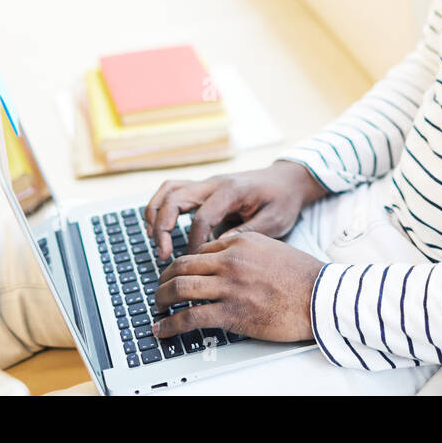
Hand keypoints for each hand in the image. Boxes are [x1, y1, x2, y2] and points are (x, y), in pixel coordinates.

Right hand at [143, 159, 327, 260]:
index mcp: (233, 190)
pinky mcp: (202, 189)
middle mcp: (214, 183)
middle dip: (163, 227)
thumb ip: (245, 234)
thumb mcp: (273, 222)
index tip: (194, 261)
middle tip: (163, 255)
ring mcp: (206, 183)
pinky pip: (173, 191)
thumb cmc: (281, 202)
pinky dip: (160, 207)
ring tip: (155, 242)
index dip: (194, 241)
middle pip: (176, 197)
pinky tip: (157, 229)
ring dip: (155, 214)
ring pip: (169, 190)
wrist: (286, 181)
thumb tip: (218, 252)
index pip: (203, 216)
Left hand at [152, 230, 323, 341]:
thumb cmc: (303, 276)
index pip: (201, 249)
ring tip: (157, 305)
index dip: (185, 263)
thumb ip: (247, 252)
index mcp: (241, 242)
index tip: (179, 272)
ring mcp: (229, 286)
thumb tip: (227, 263)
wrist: (321, 297)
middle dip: (165, 278)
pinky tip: (162, 328)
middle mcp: (230, 261)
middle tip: (160, 287)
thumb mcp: (272, 249)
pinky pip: (189, 317)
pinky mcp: (231, 312)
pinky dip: (170, 324)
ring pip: (180, 288)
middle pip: (183, 265)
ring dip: (162, 297)